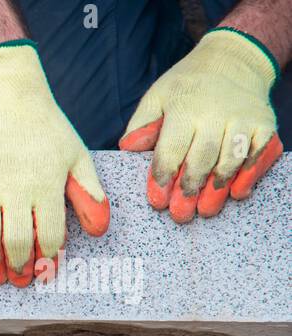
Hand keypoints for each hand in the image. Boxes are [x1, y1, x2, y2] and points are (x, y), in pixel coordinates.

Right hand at [0, 41, 109, 286]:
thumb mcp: (76, 156)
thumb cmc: (45, 127)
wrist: (4, 94)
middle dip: (18, 267)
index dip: (47, 258)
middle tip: (17, 280)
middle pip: (17, 242)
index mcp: (47, 184)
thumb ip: (88, 194)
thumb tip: (99, 231)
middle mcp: (16, 188)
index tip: (43, 271)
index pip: (50, 234)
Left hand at [119, 28, 281, 222]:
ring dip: (218, 188)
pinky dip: (249, 175)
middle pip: (202, 159)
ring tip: (205, 210)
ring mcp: (244, 118)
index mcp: (185, 108)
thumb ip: (141, 125)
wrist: (232, 62)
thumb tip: (128, 148)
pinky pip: (259, 154)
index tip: (157, 201)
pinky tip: (236, 193)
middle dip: (190, 189)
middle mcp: (217, 112)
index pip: (172, 149)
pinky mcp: (266, 124)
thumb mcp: (156, 98)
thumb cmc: (186, 88)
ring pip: (232, 159)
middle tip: (180, 214)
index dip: (163, 178)